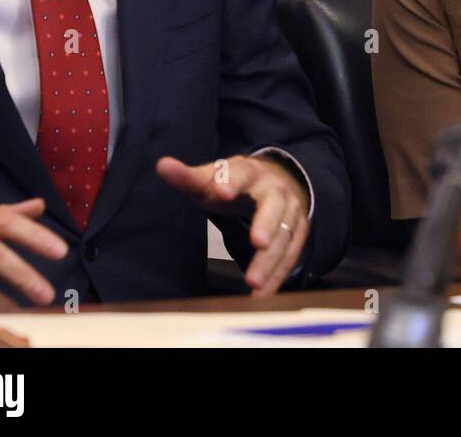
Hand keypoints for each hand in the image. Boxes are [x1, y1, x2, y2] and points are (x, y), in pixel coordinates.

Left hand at [156, 155, 309, 295]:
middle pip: (274, 205)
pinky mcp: (298, 231)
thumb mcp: (212, 177)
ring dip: (271, 260)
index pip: (241, 174)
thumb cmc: (234, 183)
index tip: (222, 192)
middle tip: (257, 242)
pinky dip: (278, 275)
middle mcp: (275, 189)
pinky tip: (262, 294)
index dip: (232, 182)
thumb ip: (188, 177)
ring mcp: (291, 211)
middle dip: (267, 224)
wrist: (275, 181)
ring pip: (284, 235)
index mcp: (250, 172)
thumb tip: (162, 165)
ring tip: (253, 283)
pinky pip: (291, 254)